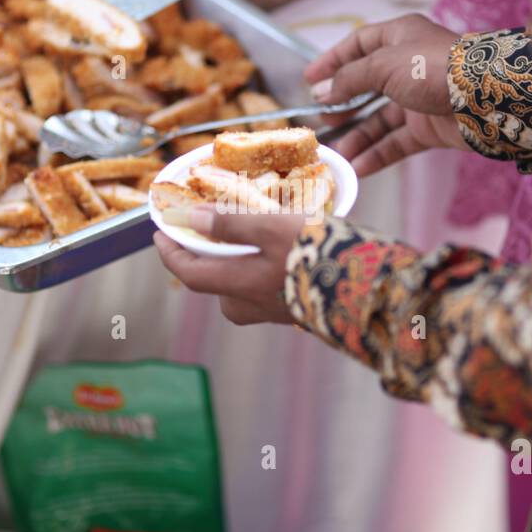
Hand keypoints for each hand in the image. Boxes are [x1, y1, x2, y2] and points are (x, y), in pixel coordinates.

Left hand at [153, 209, 306, 325]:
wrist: (371, 290)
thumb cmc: (321, 255)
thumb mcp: (274, 228)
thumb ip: (232, 224)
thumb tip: (192, 219)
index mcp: (239, 286)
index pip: (190, 273)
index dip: (170, 253)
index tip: (159, 234)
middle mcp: (251, 305)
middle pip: (213, 282)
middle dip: (203, 258)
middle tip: (202, 230)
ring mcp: (275, 312)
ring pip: (239, 286)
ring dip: (234, 262)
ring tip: (241, 235)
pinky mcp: (297, 309)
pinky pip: (264, 289)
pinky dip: (259, 269)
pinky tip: (278, 251)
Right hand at [304, 14, 466, 175]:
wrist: (486, 98)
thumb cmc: (432, 68)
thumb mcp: (383, 65)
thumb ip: (349, 78)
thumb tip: (323, 92)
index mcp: (399, 37)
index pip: (358, 45)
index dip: (332, 61)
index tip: (309, 80)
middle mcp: (408, 65)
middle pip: (367, 86)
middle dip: (343, 105)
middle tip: (322, 121)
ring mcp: (419, 98)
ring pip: (380, 119)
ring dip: (358, 136)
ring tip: (336, 153)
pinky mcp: (430, 127)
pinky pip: (397, 142)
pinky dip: (378, 154)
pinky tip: (358, 167)